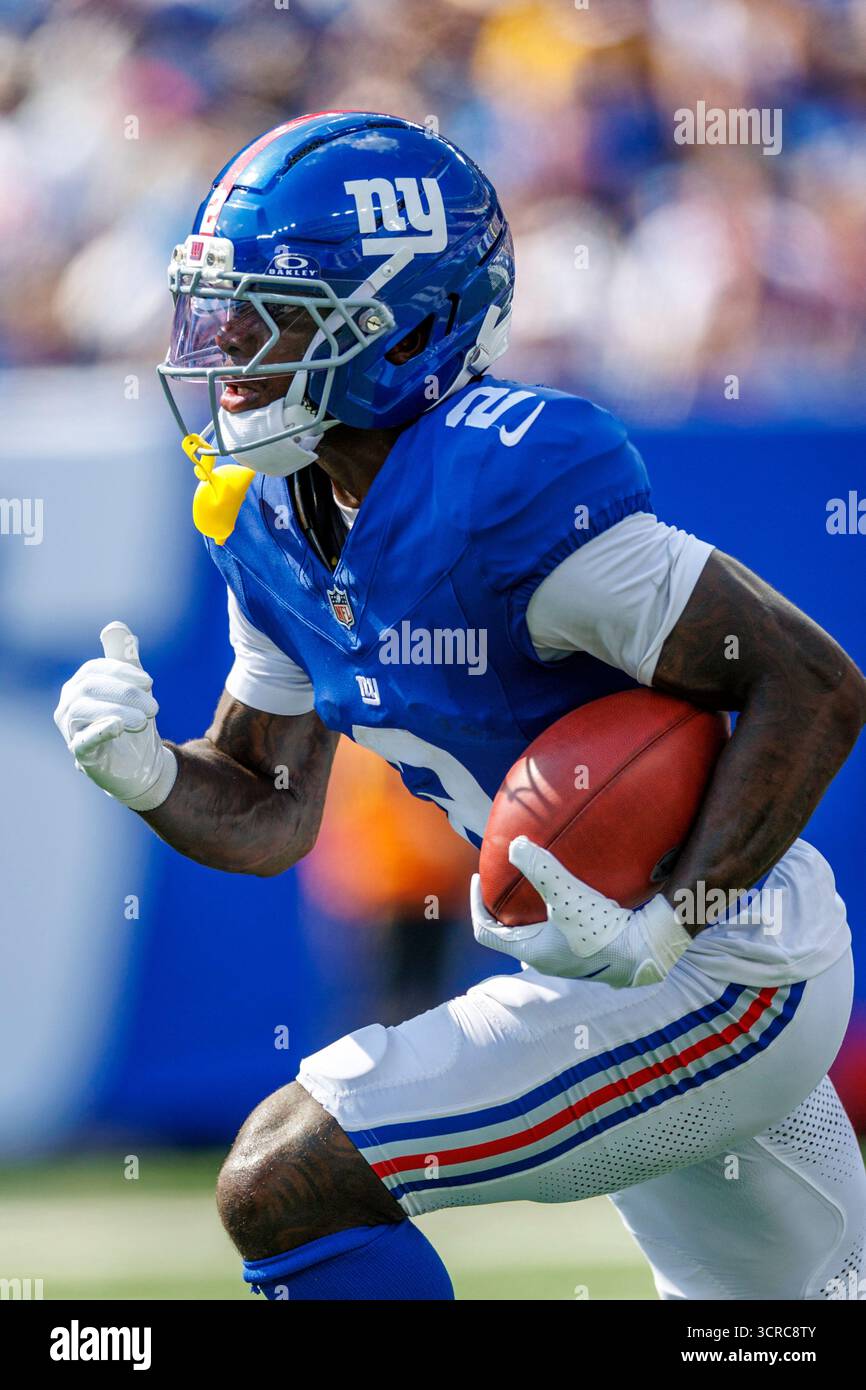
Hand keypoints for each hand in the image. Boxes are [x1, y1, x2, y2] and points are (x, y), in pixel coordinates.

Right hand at [54, 622, 176, 810]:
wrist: (140, 763)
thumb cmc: (133, 720)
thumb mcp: (134, 686)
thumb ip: (125, 658)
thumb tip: (115, 626)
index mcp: (80, 686)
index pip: (94, 670)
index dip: (122, 672)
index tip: (150, 682)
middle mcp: (68, 705)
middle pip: (90, 687)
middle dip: (126, 692)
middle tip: (155, 706)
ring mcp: (71, 730)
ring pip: (84, 710)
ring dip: (119, 709)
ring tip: (144, 719)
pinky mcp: (80, 754)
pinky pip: (83, 740)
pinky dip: (100, 730)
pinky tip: (119, 725)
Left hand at [471, 836, 690, 986]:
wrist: (649, 952)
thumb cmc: (603, 930)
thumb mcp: (567, 895)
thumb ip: (539, 868)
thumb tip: (513, 845)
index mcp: (531, 952)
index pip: (486, 932)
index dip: (477, 906)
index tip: (480, 881)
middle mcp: (546, 961)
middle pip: (511, 934)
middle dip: (505, 908)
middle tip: (507, 881)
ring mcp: (569, 960)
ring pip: (539, 934)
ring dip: (532, 912)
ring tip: (538, 884)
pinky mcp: (591, 954)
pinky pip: (563, 932)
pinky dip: (558, 914)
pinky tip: (577, 892)